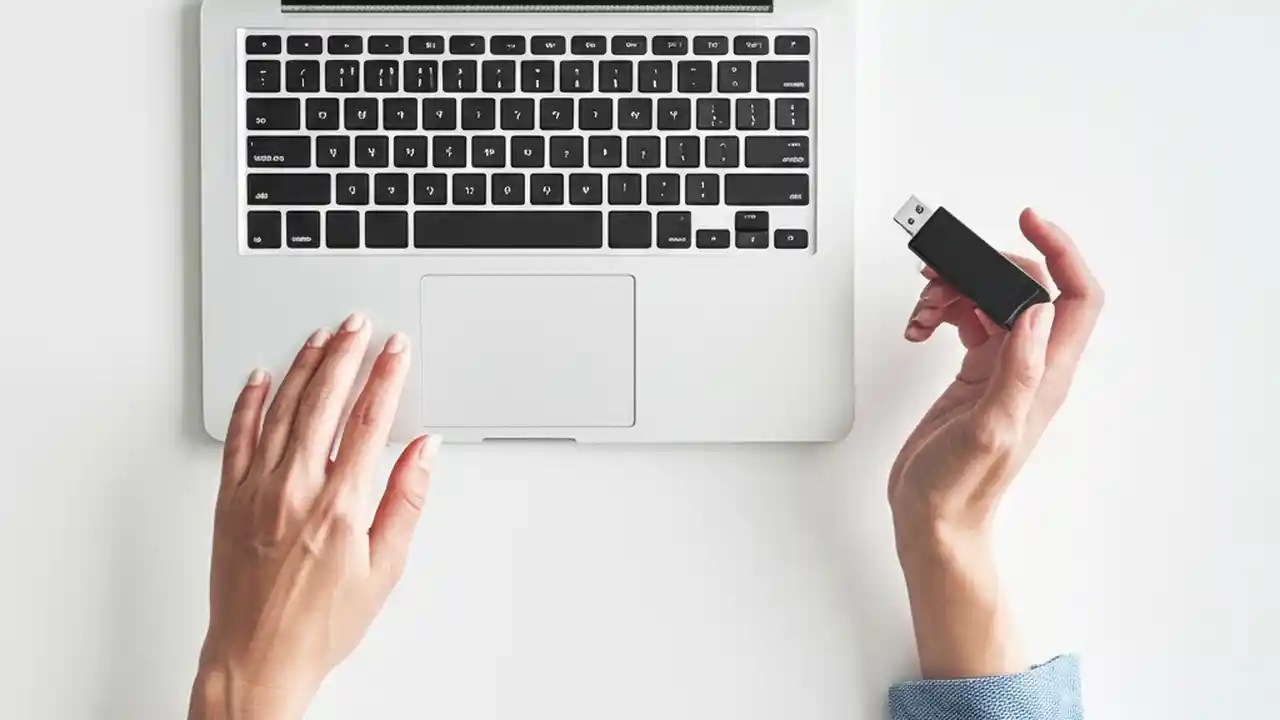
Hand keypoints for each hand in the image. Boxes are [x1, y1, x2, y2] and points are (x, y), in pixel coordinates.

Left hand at [190, 314, 440, 719]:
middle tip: (359, 325)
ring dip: (303, 366)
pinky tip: (260, 378)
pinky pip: (238, 436)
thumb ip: (405, 501)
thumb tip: (422, 451)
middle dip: (345, 355)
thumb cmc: (320, 623)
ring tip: (320, 337)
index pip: (368, 419)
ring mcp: (257, 490)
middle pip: (323, 401)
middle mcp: (295, 489)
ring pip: (281, 409)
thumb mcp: (385, 569)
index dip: (386, 376)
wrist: (257, 657)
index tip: (397, 350)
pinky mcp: (228, 499)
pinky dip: (250, 402)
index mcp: (340, 505)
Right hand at [889, 209, 1103, 677]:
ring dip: (952, 290)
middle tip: (940, 270)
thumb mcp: (991, 428)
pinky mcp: (975, 371)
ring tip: (921, 311)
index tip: (1028, 220)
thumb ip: (1019, 371)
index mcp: (1046, 375)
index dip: (1061, 250)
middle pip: (1023, 286)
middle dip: (982, 267)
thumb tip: (1040, 313)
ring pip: (988, 299)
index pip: (1077, 296)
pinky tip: (920, 327)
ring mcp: (1002, 367)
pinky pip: (965, 318)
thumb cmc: (960, 486)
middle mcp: (1030, 365)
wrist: (933, 515)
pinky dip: (940, 311)